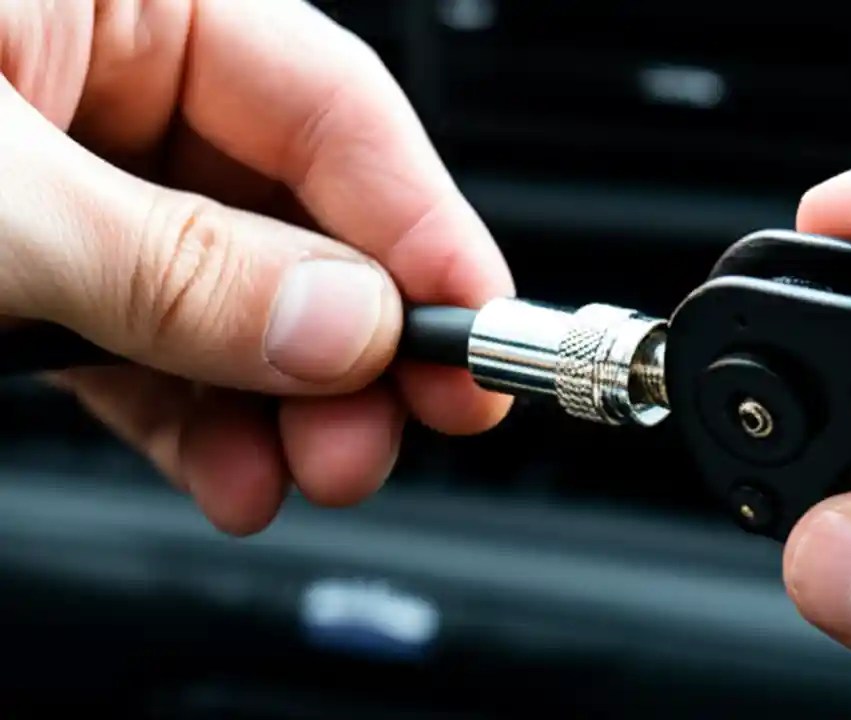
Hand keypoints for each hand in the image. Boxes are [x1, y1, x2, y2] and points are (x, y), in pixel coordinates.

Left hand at [0, 1, 512, 534]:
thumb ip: (175, 261)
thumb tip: (346, 324)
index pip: (329, 102)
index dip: (423, 223)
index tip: (483, 324)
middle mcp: (100, 77)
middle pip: (292, 212)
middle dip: (353, 339)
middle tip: (406, 422)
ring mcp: (62, 176)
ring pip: (223, 296)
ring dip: (281, 403)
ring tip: (316, 470)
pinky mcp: (24, 265)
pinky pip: (136, 342)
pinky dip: (189, 416)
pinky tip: (231, 472)